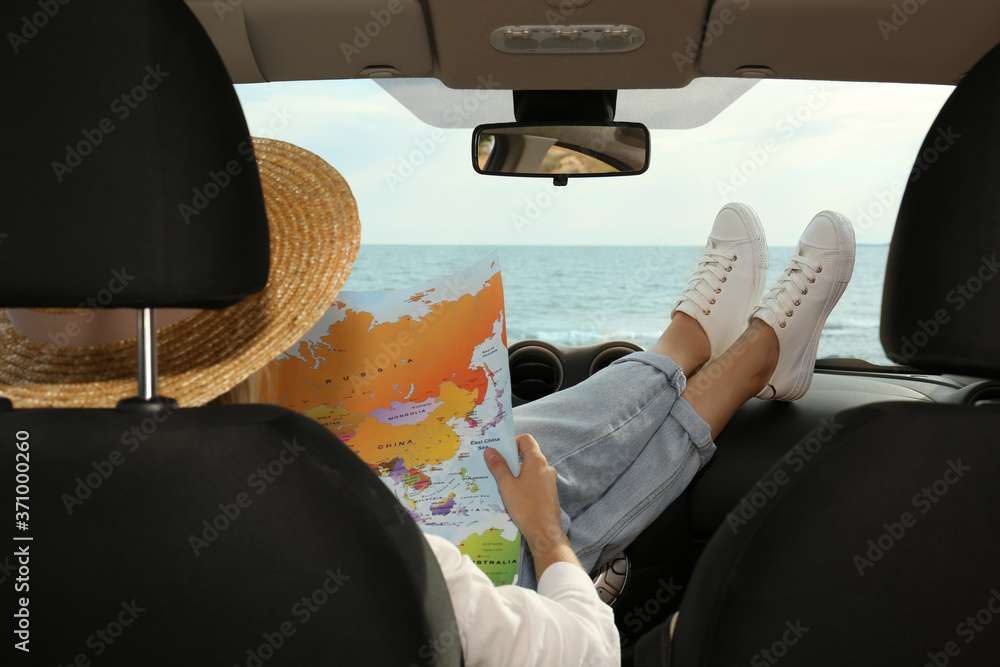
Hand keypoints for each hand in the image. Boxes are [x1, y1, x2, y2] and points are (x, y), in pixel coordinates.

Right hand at [485, 434, 578, 577]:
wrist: (544, 532)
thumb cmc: (525, 506)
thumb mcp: (506, 485)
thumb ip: (498, 466)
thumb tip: (490, 450)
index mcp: (537, 461)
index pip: (526, 440)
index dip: (512, 442)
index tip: (500, 452)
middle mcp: (546, 468)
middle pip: (527, 455)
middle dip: (511, 461)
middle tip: (495, 469)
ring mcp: (549, 481)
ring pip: (530, 471)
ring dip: (516, 475)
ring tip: (501, 485)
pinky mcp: (549, 494)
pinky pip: (534, 483)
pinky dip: (523, 485)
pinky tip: (512, 497)